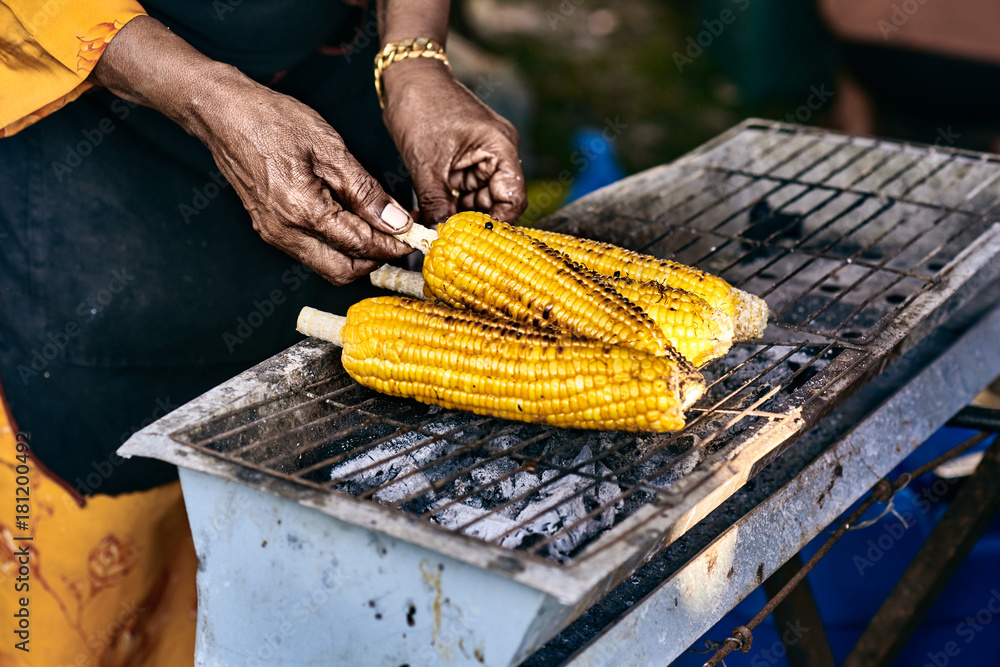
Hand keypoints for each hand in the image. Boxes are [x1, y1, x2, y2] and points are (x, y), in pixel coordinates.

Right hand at [93, 16, 413, 284]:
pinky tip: (352, 222)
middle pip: (344, 271)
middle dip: (376, 260)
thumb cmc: (273, 121)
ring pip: (328, 266)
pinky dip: (338, 246)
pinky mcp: (270, 230)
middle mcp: (285, 234)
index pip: (361, 245)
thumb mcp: (330, 148)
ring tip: (380, 229)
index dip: (394, 244)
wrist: (222, 114)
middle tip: (400, 238)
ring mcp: (274, 235)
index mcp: (302, 212)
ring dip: (357, 255)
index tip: (417, 237)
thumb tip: (397, 221)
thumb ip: (365, 191)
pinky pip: (312, 252)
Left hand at [382, 59, 526, 225]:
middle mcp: (499, 153)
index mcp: (500, 148)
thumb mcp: (426, 163)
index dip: (496, 224)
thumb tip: (439, 237)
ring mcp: (484, 156)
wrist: (407, 77)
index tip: (472, 242)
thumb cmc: (420, 106)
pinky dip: (451, 203)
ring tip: (434, 228)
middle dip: (473, 222)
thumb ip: (436, 203)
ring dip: (459, 215)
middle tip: (448, 239)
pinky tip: (432, 214)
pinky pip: (466, 189)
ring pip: (479, 200)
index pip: (513, 199)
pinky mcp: (468, 159)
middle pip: (498, 202)